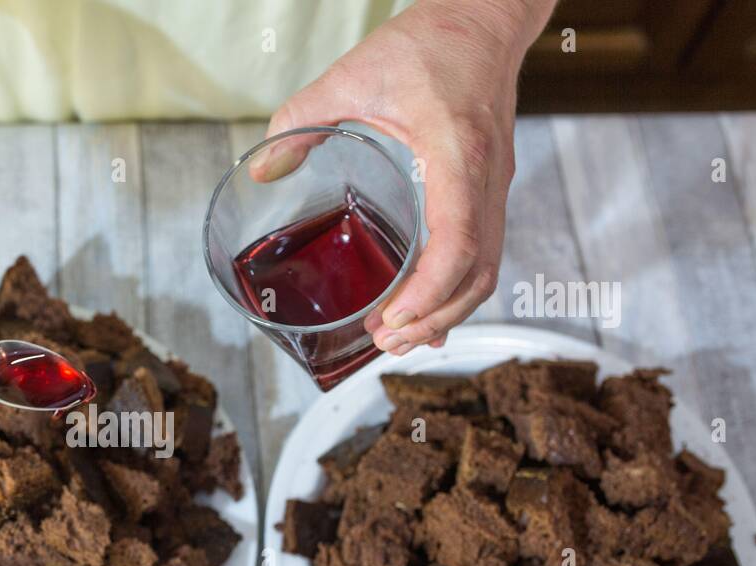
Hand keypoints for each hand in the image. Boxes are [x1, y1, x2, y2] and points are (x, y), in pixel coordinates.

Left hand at [254, 0, 552, 353]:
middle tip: (386, 342)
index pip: (458, 240)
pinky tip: (426, 314)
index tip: (394, 320)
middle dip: (434, 317)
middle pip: (478, 273)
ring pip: (487, 270)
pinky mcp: (490, 190)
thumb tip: (261, 171)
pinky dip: (456, 290)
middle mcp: (485, 178)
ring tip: (400, 337)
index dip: (429, 291)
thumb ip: (300, 120)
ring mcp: (494, 187)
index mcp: (456, 153)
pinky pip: (484, 253)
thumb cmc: (427, 44)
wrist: (485, 19)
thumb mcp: (353, 76)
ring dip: (447, 311)